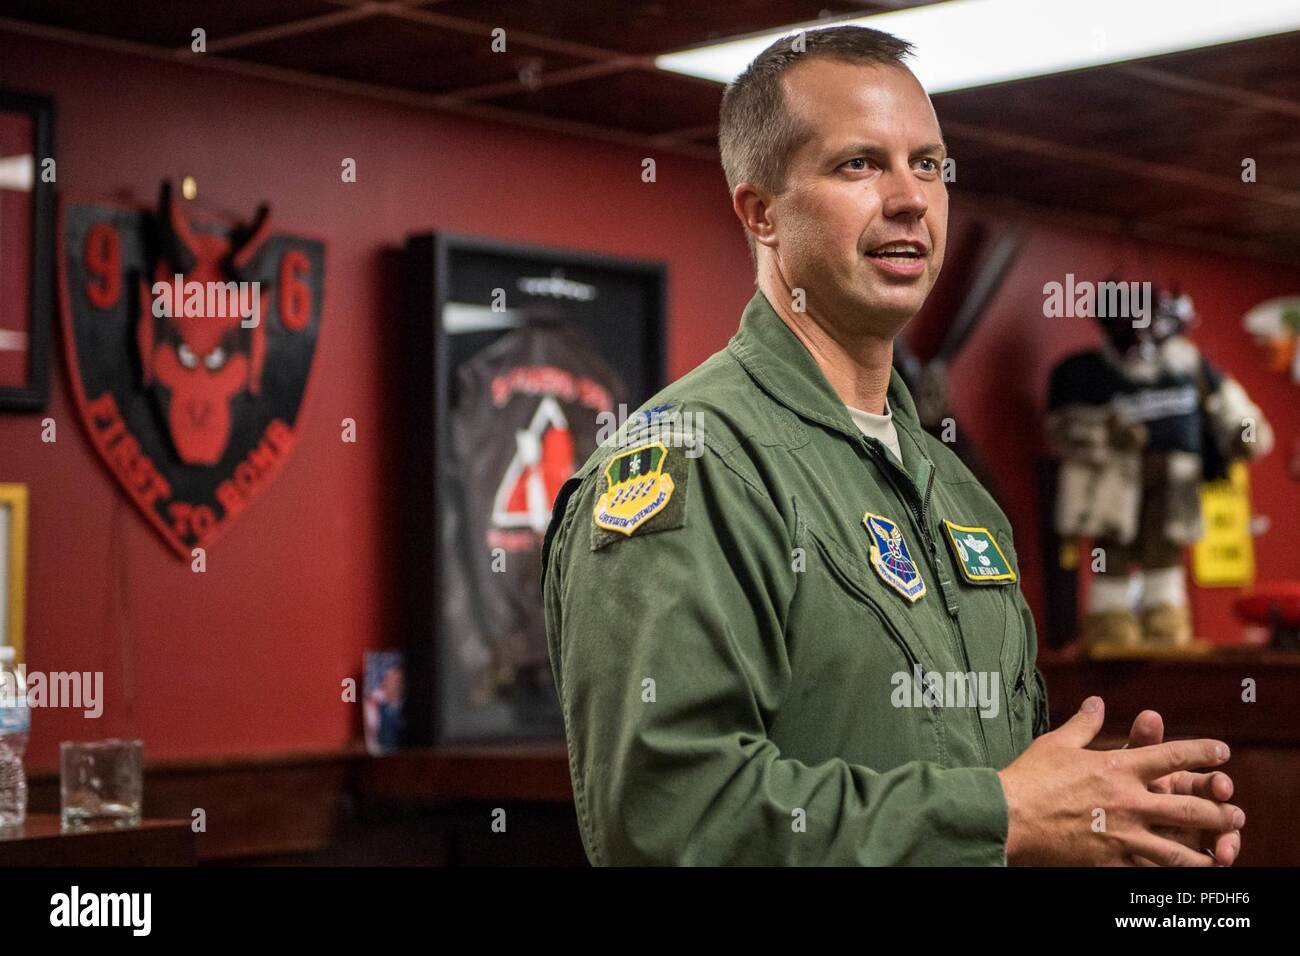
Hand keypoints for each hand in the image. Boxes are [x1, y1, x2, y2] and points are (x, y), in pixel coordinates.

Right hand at [997, 696, 1240, 864]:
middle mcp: (1129, 801)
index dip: (1202, 752)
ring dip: (1205, 853)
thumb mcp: (1056, 743)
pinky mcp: (1112, 861)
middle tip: (1234, 814)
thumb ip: (1083, 724)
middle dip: (1218, 812)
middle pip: (1190, 807)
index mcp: (1117, 768)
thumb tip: (1096, 703)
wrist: (1009, 816)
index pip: (1172, 756)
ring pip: (1179, 849)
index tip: (1222, 751)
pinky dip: (1171, 876)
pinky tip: (1183, 878)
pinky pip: (1151, 873)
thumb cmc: (1029, 777)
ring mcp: (1124, 835)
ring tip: (1221, 856)